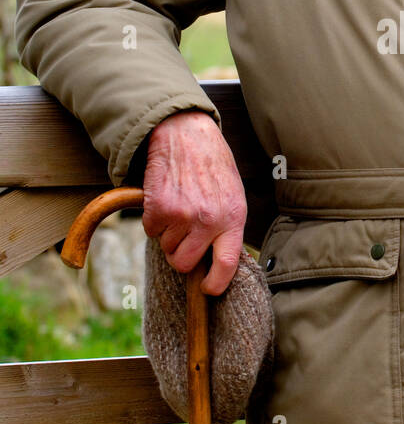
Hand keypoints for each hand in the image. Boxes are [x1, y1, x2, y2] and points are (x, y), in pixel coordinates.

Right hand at [141, 110, 247, 296]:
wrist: (186, 134)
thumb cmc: (213, 167)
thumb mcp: (233, 196)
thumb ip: (228, 228)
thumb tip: (220, 264)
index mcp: (232, 218)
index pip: (227, 264)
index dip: (216, 284)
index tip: (208, 290)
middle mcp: (208, 220)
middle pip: (184, 264)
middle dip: (180, 257)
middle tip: (183, 237)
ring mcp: (182, 215)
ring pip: (166, 247)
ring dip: (168, 234)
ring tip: (179, 207)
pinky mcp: (158, 207)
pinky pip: (150, 230)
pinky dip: (154, 220)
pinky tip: (166, 199)